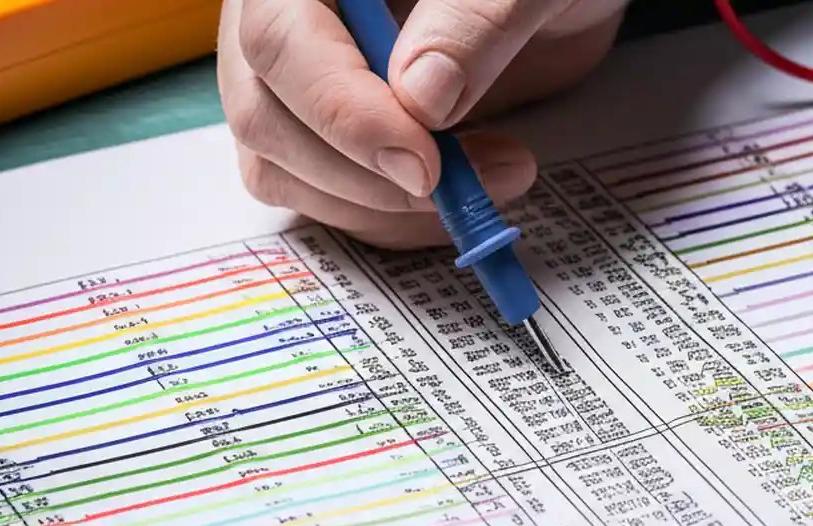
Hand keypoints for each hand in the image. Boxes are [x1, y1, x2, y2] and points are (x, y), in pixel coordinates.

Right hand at [217, 0, 627, 247]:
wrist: (548, 8)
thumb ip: (473, 23)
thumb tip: (420, 96)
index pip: (279, 41)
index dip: (341, 112)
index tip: (422, 162)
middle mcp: (288, 20)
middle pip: (263, 116)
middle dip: (365, 175)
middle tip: (461, 187)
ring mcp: (298, 81)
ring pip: (282, 169)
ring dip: (382, 207)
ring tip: (489, 180)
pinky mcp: (326, 134)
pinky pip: (322, 197)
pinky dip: (391, 218)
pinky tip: (462, 196)